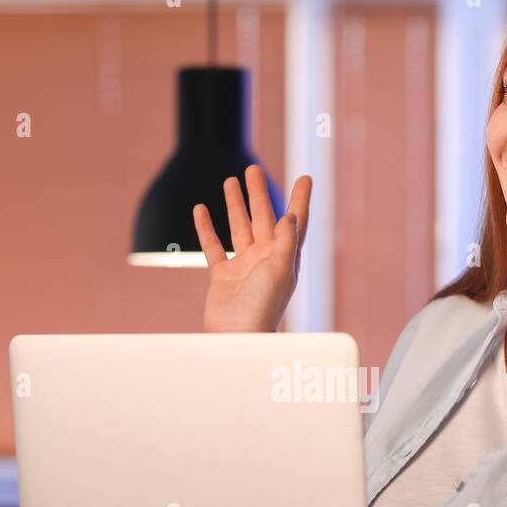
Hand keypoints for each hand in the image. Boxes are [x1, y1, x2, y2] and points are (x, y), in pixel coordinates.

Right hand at [195, 164, 311, 332]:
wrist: (238, 337)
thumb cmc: (263, 307)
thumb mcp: (279, 271)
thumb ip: (285, 242)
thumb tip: (291, 216)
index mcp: (284, 257)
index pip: (295, 222)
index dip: (301, 199)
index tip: (305, 176)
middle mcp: (265, 259)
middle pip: (263, 218)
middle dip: (258, 194)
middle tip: (253, 169)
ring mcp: (243, 266)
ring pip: (239, 228)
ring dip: (235, 205)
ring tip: (231, 181)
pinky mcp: (223, 276)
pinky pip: (214, 246)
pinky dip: (207, 228)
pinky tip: (201, 209)